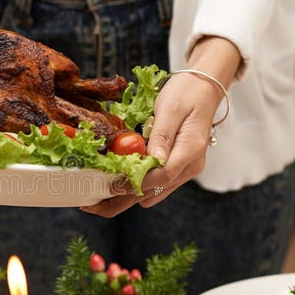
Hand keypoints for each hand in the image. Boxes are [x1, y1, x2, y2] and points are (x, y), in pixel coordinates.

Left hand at [81, 36, 240, 217]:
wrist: (203, 89)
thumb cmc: (187, 93)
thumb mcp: (170, 108)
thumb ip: (161, 136)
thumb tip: (153, 161)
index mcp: (190, 151)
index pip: (161, 177)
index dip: (134, 184)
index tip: (110, 186)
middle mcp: (189, 166)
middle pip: (153, 193)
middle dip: (121, 201)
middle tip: (92, 205)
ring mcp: (185, 170)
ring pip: (152, 193)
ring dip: (126, 196)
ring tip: (97, 195)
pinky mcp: (177, 169)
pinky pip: (154, 184)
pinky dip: (134, 186)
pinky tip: (114, 183)